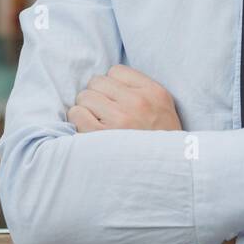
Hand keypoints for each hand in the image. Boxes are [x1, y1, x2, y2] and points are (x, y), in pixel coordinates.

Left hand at [68, 64, 182, 131]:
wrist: (166, 172)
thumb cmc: (160, 141)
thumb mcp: (163, 108)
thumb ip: (141, 91)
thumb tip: (108, 82)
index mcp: (154, 93)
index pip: (116, 71)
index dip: (111, 86)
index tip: (114, 100)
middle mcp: (138, 102)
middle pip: (97, 82)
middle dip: (97, 96)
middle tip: (103, 113)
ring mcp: (120, 119)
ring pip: (84, 97)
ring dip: (86, 109)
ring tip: (97, 123)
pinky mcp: (102, 136)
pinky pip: (77, 114)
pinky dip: (78, 120)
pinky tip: (89, 130)